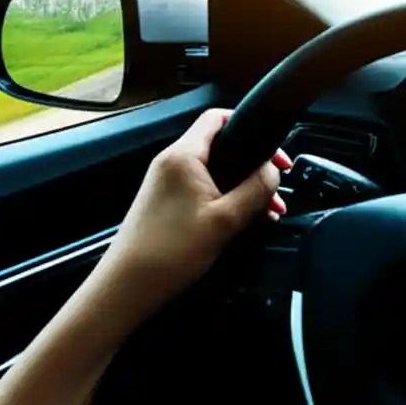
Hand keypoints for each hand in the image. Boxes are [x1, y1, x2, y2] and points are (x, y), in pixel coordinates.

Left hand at [97, 109, 291, 315]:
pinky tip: (246, 220)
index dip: (250, 125)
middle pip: (222, 146)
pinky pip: (204, 190)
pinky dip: (228, 199)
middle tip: (277, 186)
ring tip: (269, 210)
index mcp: (183, 156)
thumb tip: (274, 172)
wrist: (128, 286)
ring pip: (216, 171)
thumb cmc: (172, 251)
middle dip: (254, 165)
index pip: (217, 118)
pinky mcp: (167, 203)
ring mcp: (168, 183)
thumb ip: (255, 190)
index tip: (275, 153)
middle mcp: (172, 162)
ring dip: (245, 187)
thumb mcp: (225, 220)